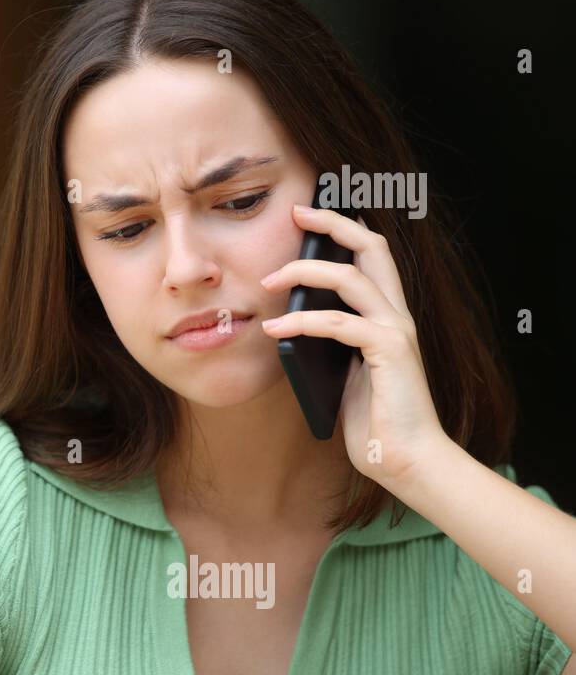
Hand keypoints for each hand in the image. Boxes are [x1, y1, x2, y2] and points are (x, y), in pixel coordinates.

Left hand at [258, 204, 448, 487]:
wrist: (406, 459)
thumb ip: (326, 342)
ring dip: (304, 273)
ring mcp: (396, 331)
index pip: (371, 255)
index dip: (342, 228)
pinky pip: (340, 323)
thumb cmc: (373, 419)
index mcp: (387, 315)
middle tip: (296, 214)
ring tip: (268, 282)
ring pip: (352, 278)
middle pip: (372, 247)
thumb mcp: (342, 370)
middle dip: (333, 224)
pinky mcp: (389, 353)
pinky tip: (274, 327)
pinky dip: (303, 321)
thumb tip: (285, 322)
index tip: (306, 215)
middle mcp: (397, 315)